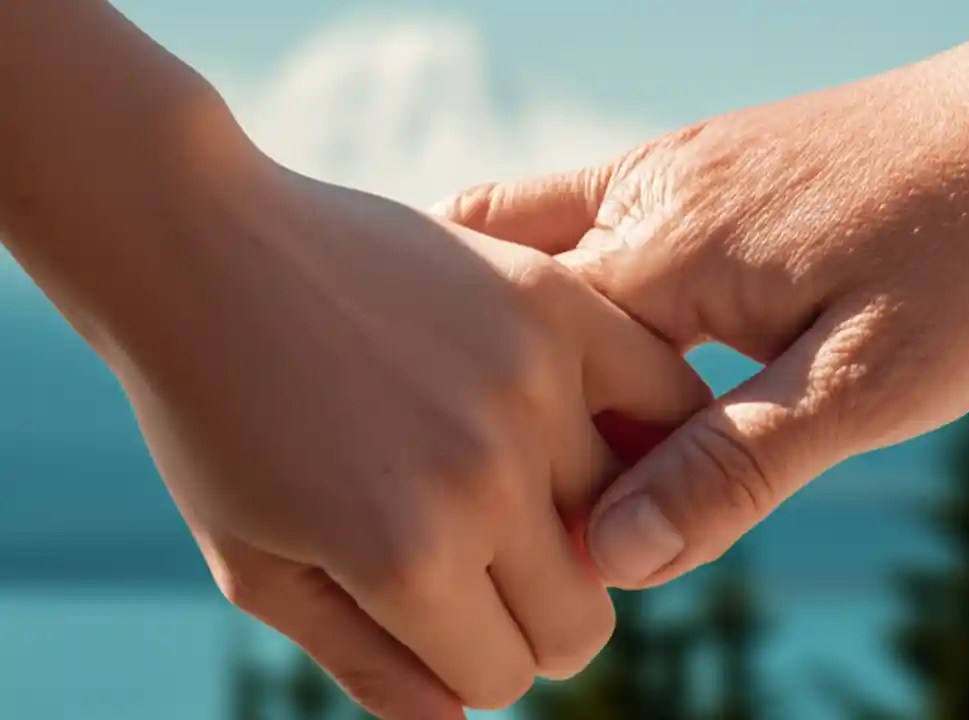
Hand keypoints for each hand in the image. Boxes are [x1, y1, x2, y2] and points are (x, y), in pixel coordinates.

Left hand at [67, 160, 707, 714]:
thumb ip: (365, 664)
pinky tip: (595, 424)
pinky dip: (647, 430)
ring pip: (628, 521)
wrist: (209, 253)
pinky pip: (667, 400)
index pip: (505, 676)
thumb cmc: (216, 421)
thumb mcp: (258, 571)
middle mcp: (485, 480)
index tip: (433, 611)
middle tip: (487, 561)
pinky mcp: (557, 305)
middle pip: (579, 621)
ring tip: (520, 477)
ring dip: (576, 524)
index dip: (467, 657)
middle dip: (530, 613)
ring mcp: (532, 386)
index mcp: (405, 558)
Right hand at [436, 0, 968, 588]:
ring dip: (539, 345)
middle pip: (504, 301)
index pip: (529, 375)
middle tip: (543, 472)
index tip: (583, 533)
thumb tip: (614, 555)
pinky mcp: (711, 166)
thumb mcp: (866, 384)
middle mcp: (646, 193)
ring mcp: (674, 168)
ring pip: (542, 255)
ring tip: (579, 424)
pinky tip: (646, 356)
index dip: (543, 465)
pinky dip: (593, 302)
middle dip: (503, 392)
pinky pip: (606, 233)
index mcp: (666, 249)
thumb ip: (731, 466)